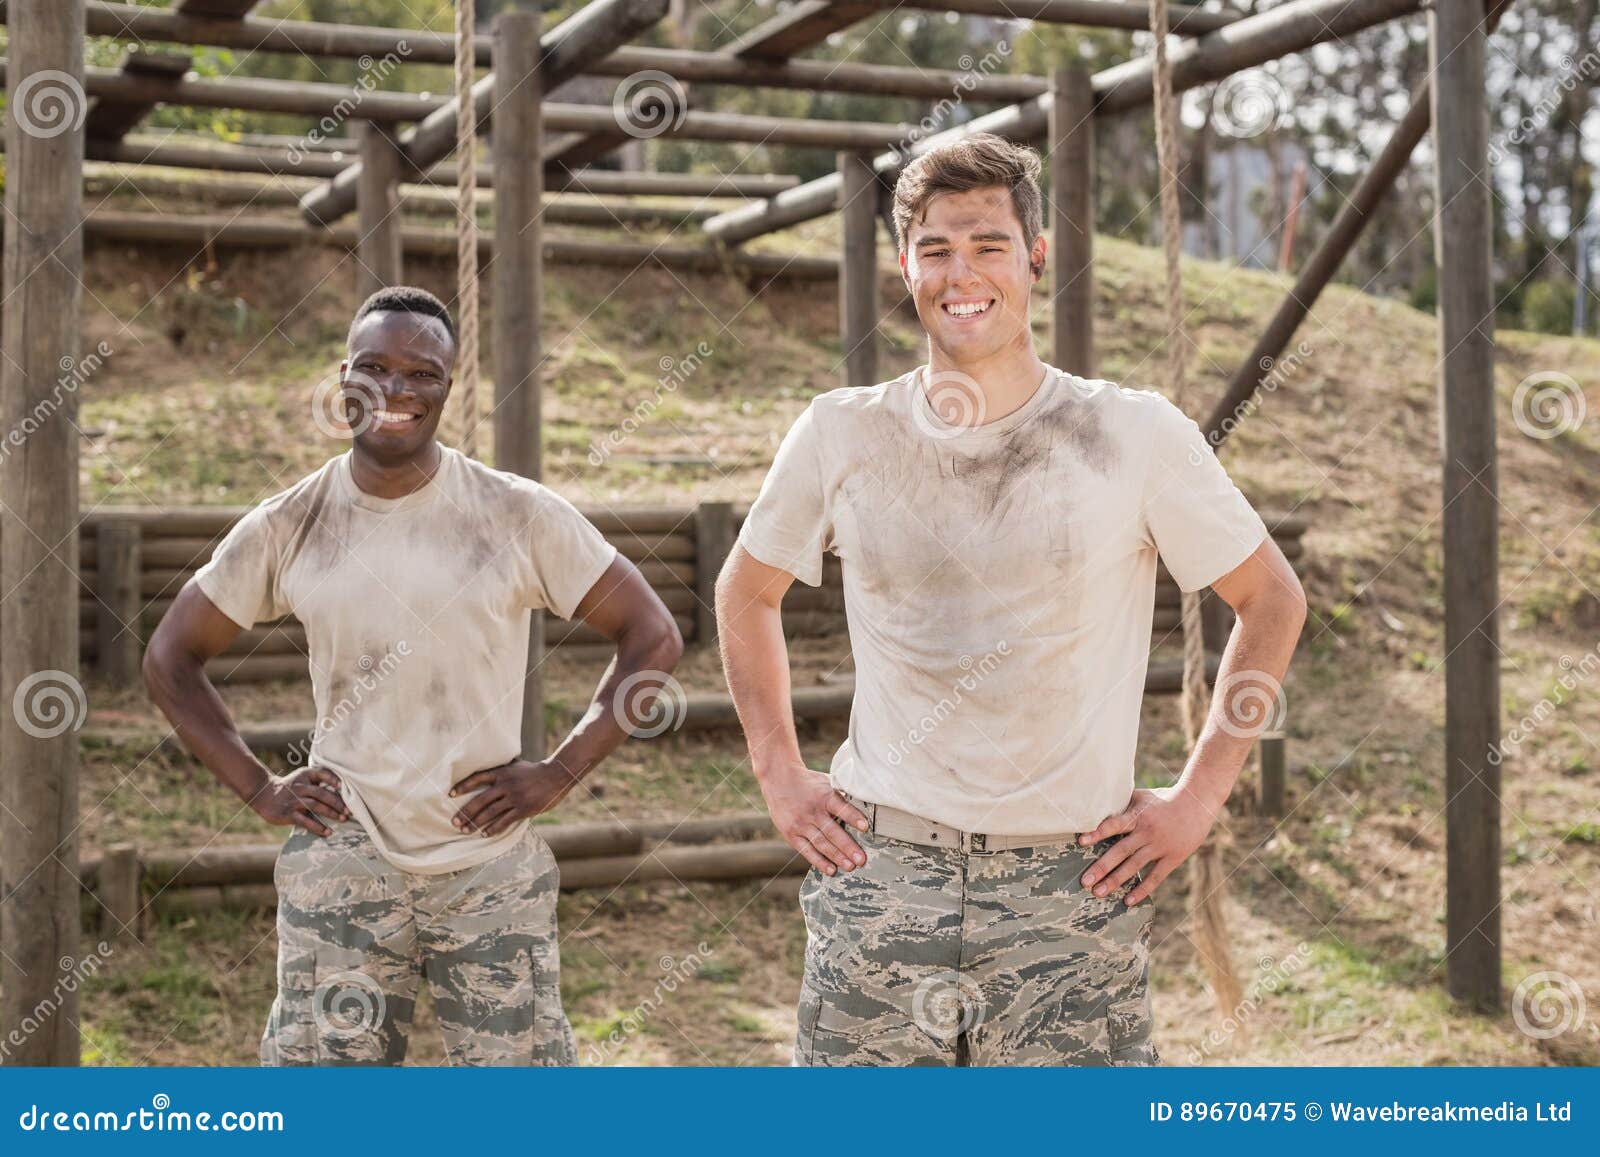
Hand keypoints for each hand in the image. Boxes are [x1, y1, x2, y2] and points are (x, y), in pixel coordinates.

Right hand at [251, 767, 348, 835]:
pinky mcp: (288, 813)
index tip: (345, 787)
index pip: (322, 773)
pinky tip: (327, 832)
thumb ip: (318, 780)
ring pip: (315, 805)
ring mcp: (294, 800)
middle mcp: (300, 786)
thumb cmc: (290, 786)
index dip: (334, 780)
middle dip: (338, 802)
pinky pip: (305, 821)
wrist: (263, 794)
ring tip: (343, 819)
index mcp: (305, 775)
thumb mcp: (302, 777)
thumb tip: (343, 789)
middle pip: (322, 793)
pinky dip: (317, 827)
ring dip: (331, 813)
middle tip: (349, 811)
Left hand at [449, 758, 578, 837]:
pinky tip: (485, 834)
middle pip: (480, 800)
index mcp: (502, 772)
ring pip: (490, 813)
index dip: (463, 786)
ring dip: (476, 823)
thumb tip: (487, 776)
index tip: (450, 794)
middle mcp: (506, 784)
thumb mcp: (516, 766)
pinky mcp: (524, 809)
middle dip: (466, 812)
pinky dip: (493, 828)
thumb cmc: (535, 771)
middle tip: (454, 822)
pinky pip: (505, 821)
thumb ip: (502, 771)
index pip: (478, 778)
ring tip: (466, 830)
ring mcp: (515, 797)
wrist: (557, 775)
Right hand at [758, 764, 868, 875]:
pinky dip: (819, 861)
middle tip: (861, 860)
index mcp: (824, 796)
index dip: (853, 817)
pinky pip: (806, 850)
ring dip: (836, 856)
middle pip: (832, 831)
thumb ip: (841, 796)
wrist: (779, 779)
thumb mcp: (826, 783)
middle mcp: (812, 811)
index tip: (865, 827)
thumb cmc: (809, 783)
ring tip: (850, 866)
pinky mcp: (791, 833)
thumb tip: (864, 807)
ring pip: (821, 843)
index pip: (840, 807)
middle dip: (848, 846)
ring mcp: (800, 823)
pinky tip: (831, 869)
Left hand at [1077, 784, 1218, 905]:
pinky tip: (1127, 901)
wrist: (1198, 801)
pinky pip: (1155, 877)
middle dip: (1101, 867)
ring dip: (1115, 881)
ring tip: (1098, 893)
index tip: (1081, 842)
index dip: (1097, 832)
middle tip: (1084, 881)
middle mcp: (1147, 832)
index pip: (1114, 824)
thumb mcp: (1142, 796)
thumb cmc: (1164, 798)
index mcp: (1138, 815)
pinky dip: (1141, 890)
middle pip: (1121, 851)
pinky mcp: (1173, 857)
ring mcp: (1160, 846)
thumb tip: (1097, 806)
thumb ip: (1122, 804)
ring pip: (1134, 866)